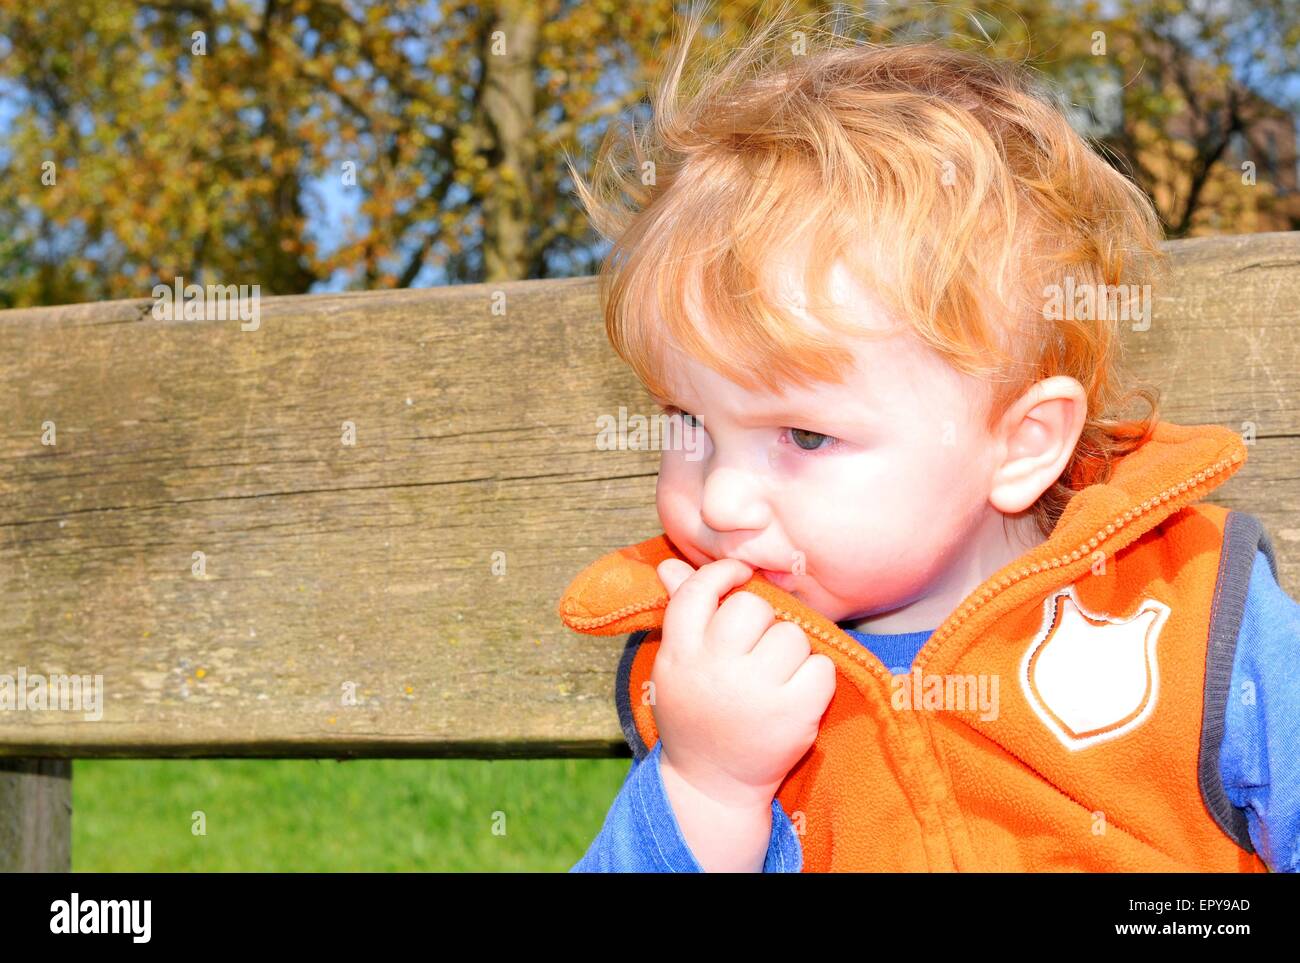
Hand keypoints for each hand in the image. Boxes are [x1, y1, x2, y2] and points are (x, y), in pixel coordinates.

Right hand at [650, 557, 837, 811]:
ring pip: (791, 634)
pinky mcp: (792, 714)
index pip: (697, 592)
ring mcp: (754, 693)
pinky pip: (821, 666)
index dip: (721, 574)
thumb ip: (682, 612)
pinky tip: (797, 695)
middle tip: (756, 649)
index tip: (738, 576)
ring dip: (790, 651)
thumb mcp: (677, 666)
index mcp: (680, 654)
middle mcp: (714, 670)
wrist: (712, 786)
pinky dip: (816, 678)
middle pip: (752, 607)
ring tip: (775, 678)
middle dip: (762, 621)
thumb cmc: (697, 714)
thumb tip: (672, 564)